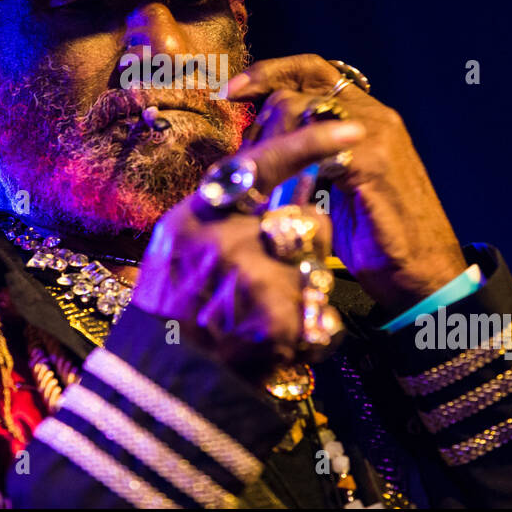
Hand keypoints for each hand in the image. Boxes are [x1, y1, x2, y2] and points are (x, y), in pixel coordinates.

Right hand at [132, 119, 365, 382]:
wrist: (161, 382)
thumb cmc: (173, 310)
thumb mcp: (179, 247)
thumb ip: (219, 211)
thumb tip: (261, 170)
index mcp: (197, 214)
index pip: (258, 164)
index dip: (307, 144)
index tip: (350, 129)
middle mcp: (218, 238)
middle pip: (306, 222)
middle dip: (307, 251)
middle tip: (274, 282)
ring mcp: (243, 278)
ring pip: (316, 270)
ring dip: (303, 298)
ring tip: (264, 321)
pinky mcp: (270, 319)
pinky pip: (320, 315)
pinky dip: (310, 335)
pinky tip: (278, 346)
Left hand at [222, 55, 468, 317]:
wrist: (424, 272)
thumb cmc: (376, 236)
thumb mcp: (337, 186)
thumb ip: (310, 158)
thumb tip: (261, 152)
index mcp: (367, 116)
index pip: (313, 71)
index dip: (269, 73)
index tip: (231, 92)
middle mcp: (375, 116)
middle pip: (301, 86)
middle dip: (260, 112)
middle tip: (243, 150)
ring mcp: (377, 136)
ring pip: (303, 109)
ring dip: (270, 139)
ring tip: (260, 173)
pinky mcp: (374, 162)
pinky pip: (318, 144)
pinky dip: (289, 160)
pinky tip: (277, 185)